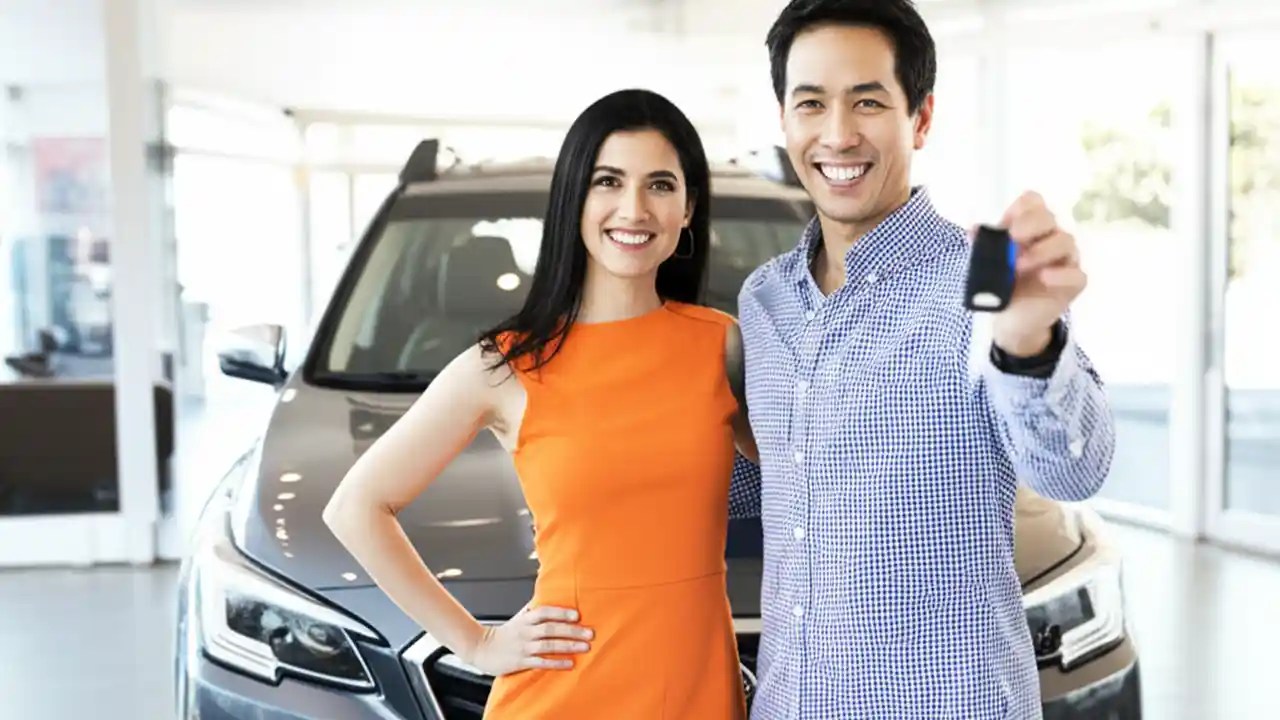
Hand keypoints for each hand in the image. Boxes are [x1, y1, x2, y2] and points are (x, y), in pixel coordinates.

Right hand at [464, 605, 592, 675]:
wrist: (480, 648)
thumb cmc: (504, 633)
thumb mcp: (518, 618)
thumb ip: (533, 610)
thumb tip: (548, 594)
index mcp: (525, 620)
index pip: (544, 612)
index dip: (560, 613)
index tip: (577, 615)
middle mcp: (525, 632)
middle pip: (551, 629)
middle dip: (572, 631)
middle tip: (590, 633)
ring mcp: (523, 647)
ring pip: (548, 645)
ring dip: (568, 646)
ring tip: (585, 647)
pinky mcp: (520, 662)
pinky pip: (541, 662)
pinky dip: (556, 663)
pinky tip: (569, 663)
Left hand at [986, 191, 1086, 355]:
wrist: (1011, 318)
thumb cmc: (1002, 283)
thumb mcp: (987, 264)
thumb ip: (982, 246)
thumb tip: (974, 230)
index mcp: (1029, 227)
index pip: (1033, 202)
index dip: (1020, 208)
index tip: (1005, 224)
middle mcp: (1050, 237)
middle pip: (1049, 217)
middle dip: (1030, 224)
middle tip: (1012, 238)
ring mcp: (1065, 259)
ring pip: (1065, 241)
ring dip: (1041, 250)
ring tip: (1018, 266)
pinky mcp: (1073, 284)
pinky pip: (1077, 275)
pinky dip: (1061, 274)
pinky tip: (1044, 277)